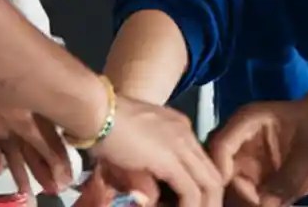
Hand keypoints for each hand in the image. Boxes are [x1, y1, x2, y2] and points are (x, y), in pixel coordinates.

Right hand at [88, 94, 222, 206]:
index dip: (200, 185)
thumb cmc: (101, 126)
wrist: (95, 110)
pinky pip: (191, 192)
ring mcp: (180, 145)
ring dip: (205, 205)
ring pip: (209, 183)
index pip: (201, 161)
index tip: (192, 201)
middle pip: (212, 172)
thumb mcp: (129, 151)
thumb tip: (150, 198)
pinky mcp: (170, 160)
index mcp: (177, 127)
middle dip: (211, 198)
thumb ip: (143, 173)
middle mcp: (185, 133)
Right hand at [207, 97, 307, 206]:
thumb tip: (264, 206)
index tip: (229, 194)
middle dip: (228, 195)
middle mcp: (238, 144)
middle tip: (256, 206)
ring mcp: (244, 164)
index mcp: (246, 123)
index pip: (220, 147)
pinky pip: (244, 200)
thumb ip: (287, 179)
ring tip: (265, 206)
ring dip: (242, 203)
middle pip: (218, 173)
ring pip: (228, 191)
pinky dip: (251, 206)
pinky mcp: (254, 182)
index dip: (219, 172)